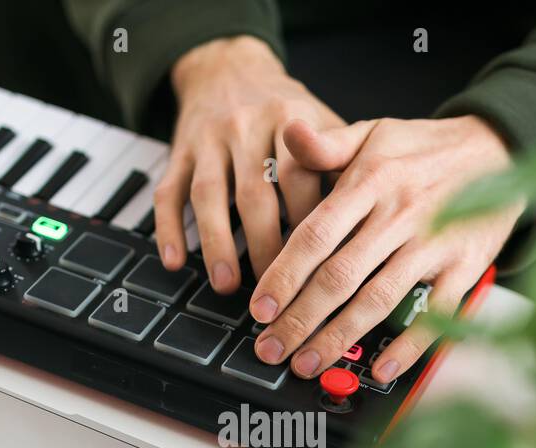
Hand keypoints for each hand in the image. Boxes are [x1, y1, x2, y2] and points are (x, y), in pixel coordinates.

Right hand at [156, 36, 344, 290]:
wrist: (229, 67)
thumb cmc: (286, 111)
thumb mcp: (321, 120)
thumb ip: (342, 163)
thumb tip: (367, 220)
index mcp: (289, 122)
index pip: (300, 179)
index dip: (310, 226)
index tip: (320, 268)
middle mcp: (246, 128)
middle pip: (255, 194)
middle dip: (265, 247)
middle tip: (275, 291)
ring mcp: (208, 140)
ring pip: (208, 196)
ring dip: (217, 244)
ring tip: (228, 286)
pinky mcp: (179, 152)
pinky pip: (169, 192)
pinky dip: (169, 229)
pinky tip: (175, 262)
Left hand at [250, 115, 522, 382]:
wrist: (500, 149)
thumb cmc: (426, 150)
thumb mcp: (373, 133)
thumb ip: (326, 144)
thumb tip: (289, 133)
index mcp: (369, 182)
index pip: (315, 235)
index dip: (284, 276)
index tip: (259, 309)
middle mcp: (399, 215)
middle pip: (339, 276)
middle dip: (299, 319)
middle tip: (271, 349)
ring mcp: (434, 243)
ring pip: (377, 299)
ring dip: (339, 338)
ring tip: (307, 364)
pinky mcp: (466, 268)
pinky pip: (435, 314)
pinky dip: (409, 346)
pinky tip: (382, 369)